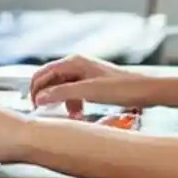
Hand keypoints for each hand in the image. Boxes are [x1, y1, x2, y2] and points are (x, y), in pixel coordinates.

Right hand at [29, 55, 159, 116]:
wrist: (145, 90)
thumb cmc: (121, 88)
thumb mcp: (88, 92)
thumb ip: (62, 93)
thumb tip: (40, 97)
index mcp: (74, 62)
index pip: (45, 72)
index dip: (36, 88)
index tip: (32, 104)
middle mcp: (78, 65)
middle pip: (52, 79)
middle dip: (46, 94)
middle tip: (41, 110)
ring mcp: (86, 73)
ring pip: (63, 87)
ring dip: (61, 101)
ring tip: (67, 115)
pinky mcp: (93, 82)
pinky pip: (75, 92)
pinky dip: (72, 102)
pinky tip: (78, 113)